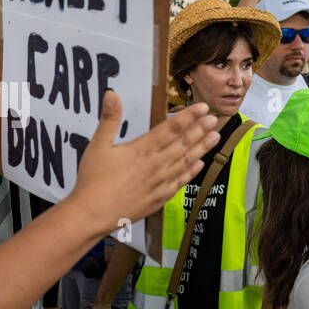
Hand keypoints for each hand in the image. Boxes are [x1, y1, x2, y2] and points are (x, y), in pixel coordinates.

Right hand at [67, 93, 218, 236]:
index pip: (171, 128)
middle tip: (214, 119)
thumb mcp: (97, 145)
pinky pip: (180, 182)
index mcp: (142, 149)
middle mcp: (155, 165)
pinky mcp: (159, 198)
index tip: (202, 108)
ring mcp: (159, 183)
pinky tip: (200, 164)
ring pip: (186, 161)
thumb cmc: (93, 180)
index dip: (189, 116)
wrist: (92, 214)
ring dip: (202, 148)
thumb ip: (109, 119)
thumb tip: (112, 94)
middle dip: (200, 129)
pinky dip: (191, 172)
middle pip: (183, 143)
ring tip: (215, 137)